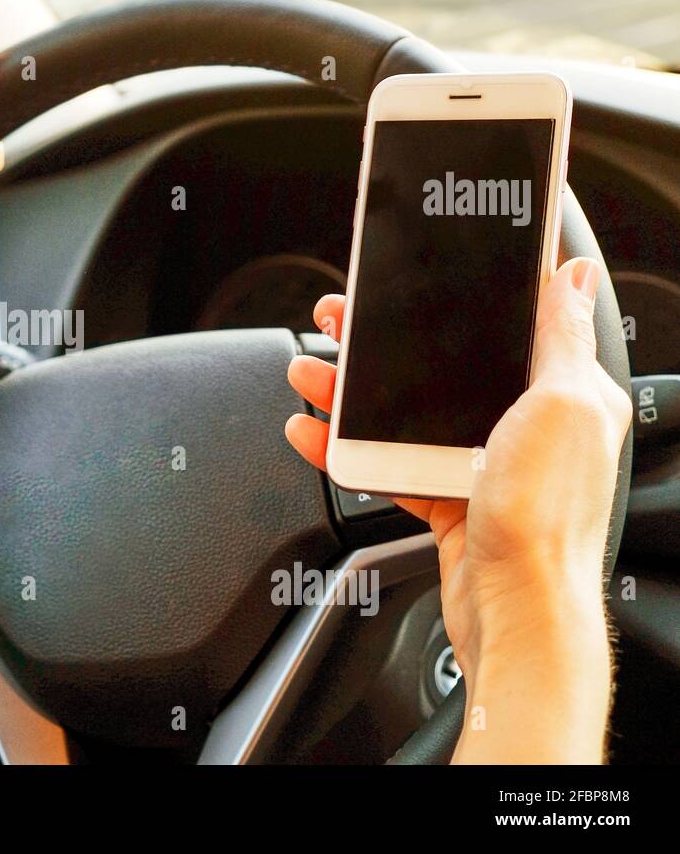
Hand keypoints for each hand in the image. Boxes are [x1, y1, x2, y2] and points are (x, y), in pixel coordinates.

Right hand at [284, 256, 630, 761]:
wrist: (515, 609)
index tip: (407, 282)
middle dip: (380, 346)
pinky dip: (348, 449)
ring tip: (308, 375)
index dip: (452, 300)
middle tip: (336, 323)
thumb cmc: (548, 515)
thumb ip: (563, 336)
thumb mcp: (565, 403)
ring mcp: (482, 464)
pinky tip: (315, 433)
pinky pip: (388, 463)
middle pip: (438, 368)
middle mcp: (524, 425)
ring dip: (349, 393)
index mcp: (563, 392)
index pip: (502, 326)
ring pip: (403, 413)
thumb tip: (573, 274)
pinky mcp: (448, 499)